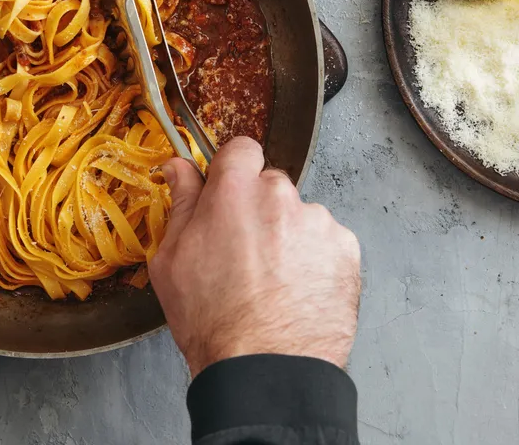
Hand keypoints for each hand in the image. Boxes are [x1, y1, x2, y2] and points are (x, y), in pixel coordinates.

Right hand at [150, 137, 360, 376]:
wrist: (265, 368)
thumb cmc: (213, 320)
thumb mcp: (172, 260)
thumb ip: (181, 203)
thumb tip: (179, 166)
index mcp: (235, 191)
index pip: (241, 150)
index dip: (233, 173)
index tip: (228, 196)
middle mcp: (281, 196)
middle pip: (271, 186)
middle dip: (259, 210)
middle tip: (245, 254)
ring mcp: (318, 222)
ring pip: (300, 217)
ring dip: (289, 237)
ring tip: (274, 283)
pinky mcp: (346, 249)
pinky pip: (326, 243)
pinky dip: (315, 261)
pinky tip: (297, 291)